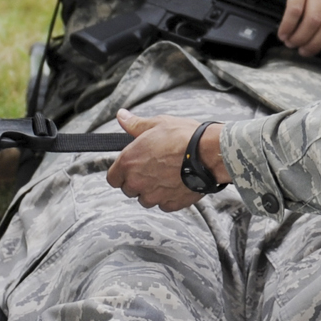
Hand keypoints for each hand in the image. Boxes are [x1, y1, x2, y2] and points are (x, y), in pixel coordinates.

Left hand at [105, 110, 225, 210]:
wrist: (208, 153)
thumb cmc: (183, 136)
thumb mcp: (157, 124)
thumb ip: (135, 124)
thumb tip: (121, 116)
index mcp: (128, 162)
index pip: (113, 179)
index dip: (121, 173)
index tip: (131, 167)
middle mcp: (137, 182)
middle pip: (129, 190)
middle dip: (137, 182)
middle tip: (152, 168)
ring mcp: (154, 196)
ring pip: (146, 199)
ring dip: (152, 191)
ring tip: (166, 176)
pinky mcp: (171, 204)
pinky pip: (163, 205)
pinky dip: (168, 197)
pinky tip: (177, 183)